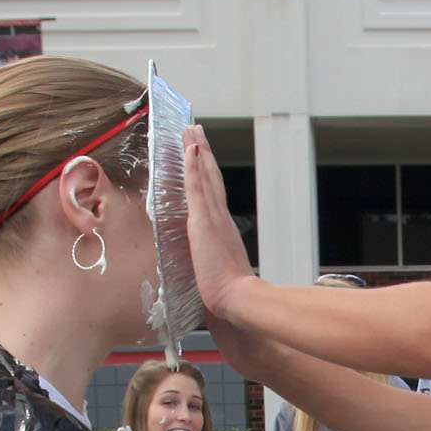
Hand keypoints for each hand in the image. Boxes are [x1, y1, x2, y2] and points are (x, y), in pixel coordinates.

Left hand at [183, 127, 254, 318]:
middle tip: (197, 131)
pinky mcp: (204, 221)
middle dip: (203, 153)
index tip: (202, 155)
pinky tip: (190, 148)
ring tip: (192, 130)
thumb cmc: (230, 295)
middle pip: (211, 178)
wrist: (239, 300)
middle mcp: (220, 218)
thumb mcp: (221, 275)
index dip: (207, 174)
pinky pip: (197, 186)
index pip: (213, 195)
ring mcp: (213, 217)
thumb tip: (213, 272)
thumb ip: (215, 266)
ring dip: (198, 150)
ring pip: (205, 175)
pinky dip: (194, 166)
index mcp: (223, 230)